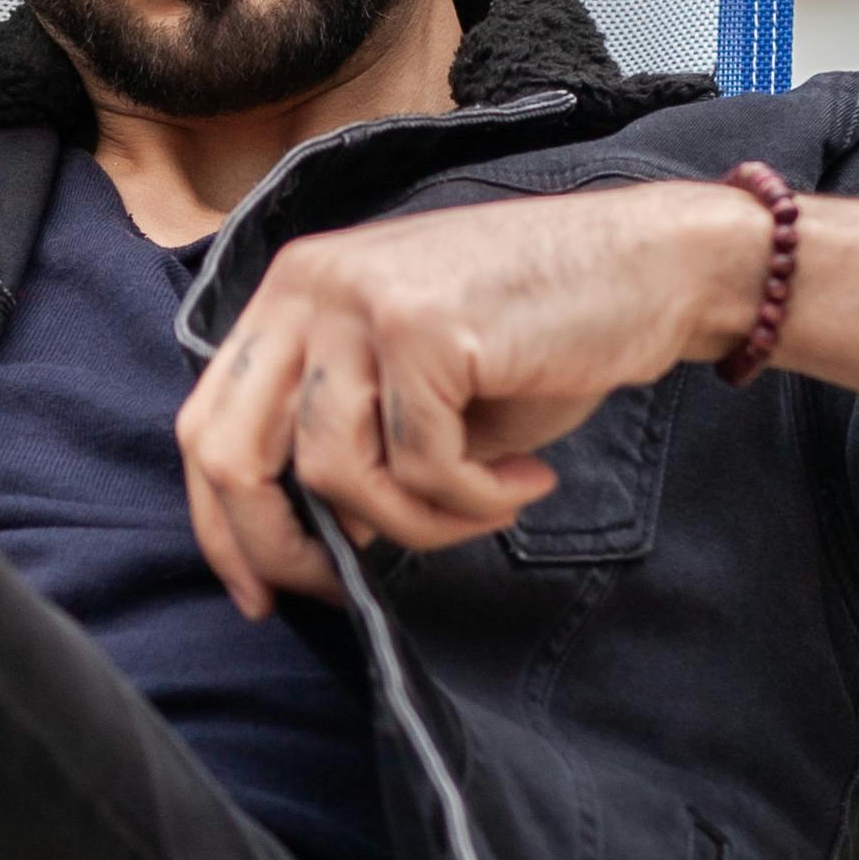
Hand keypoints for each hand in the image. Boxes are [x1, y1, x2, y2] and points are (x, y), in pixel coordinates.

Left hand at [176, 180, 762, 615]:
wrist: (651, 265)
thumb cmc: (541, 332)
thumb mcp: (417, 387)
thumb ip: (351, 444)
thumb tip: (313, 545)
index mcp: (294, 293)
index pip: (207, 424)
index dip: (224, 526)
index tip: (260, 594)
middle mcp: (309, 284)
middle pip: (234, 455)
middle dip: (283, 548)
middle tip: (351, 585)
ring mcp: (360, 298)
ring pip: (335, 475)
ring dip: (416, 526)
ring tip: (487, 511)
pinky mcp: (422, 326)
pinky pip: (420, 468)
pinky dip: (474, 501)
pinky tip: (525, 483)